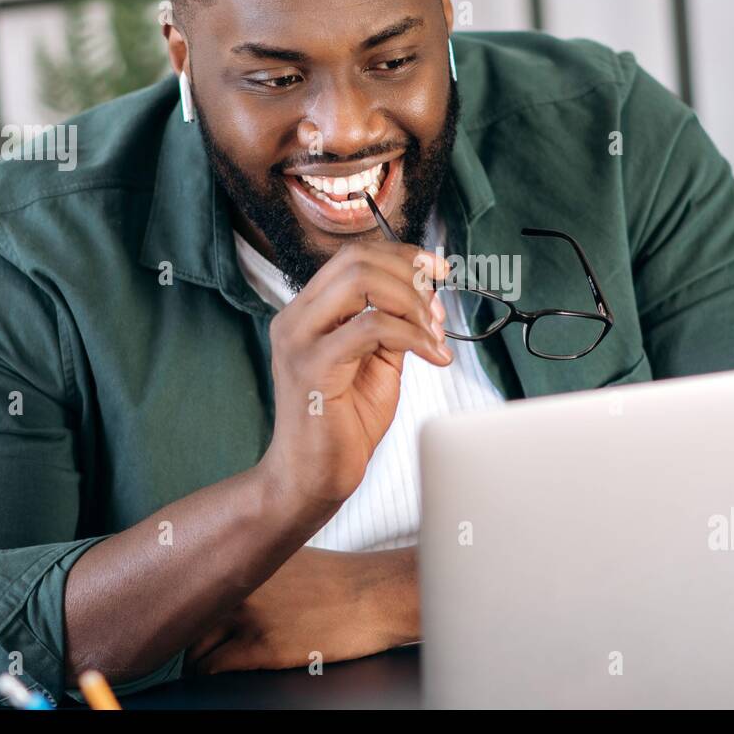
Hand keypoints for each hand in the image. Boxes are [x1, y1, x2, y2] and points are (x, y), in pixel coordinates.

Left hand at [185, 547, 418, 672]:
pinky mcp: (262, 648)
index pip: (192, 584)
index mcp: (245, 557)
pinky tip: (222, 675)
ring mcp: (249, 616)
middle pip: (187, 620)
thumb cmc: (340, 579)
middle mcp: (240, 583)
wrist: (376, 595)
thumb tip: (226, 584)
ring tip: (204, 667)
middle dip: (186, 639)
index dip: (184, 608)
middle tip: (189, 651)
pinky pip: (213, 669)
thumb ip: (254, 567)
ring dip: (196, 662)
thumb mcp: (289, 558)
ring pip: (194, 649)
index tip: (181, 620)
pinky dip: (210, 676)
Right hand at [260, 240, 450, 510]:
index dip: (402, 256)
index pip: (353, 257)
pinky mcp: (312, 367)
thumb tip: (425, 296)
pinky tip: (432, 356)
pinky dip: (412, 335)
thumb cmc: (344, 423)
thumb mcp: (376, 362)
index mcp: (307, 312)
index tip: (438, 271)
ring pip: (361, 281)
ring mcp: (298, 340)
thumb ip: (392, 325)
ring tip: (434, 337)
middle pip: (356, 259)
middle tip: (437, 312)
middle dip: (409, 277)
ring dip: (411, 303)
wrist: (313, 477)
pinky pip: (371, 327)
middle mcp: (296, 319)